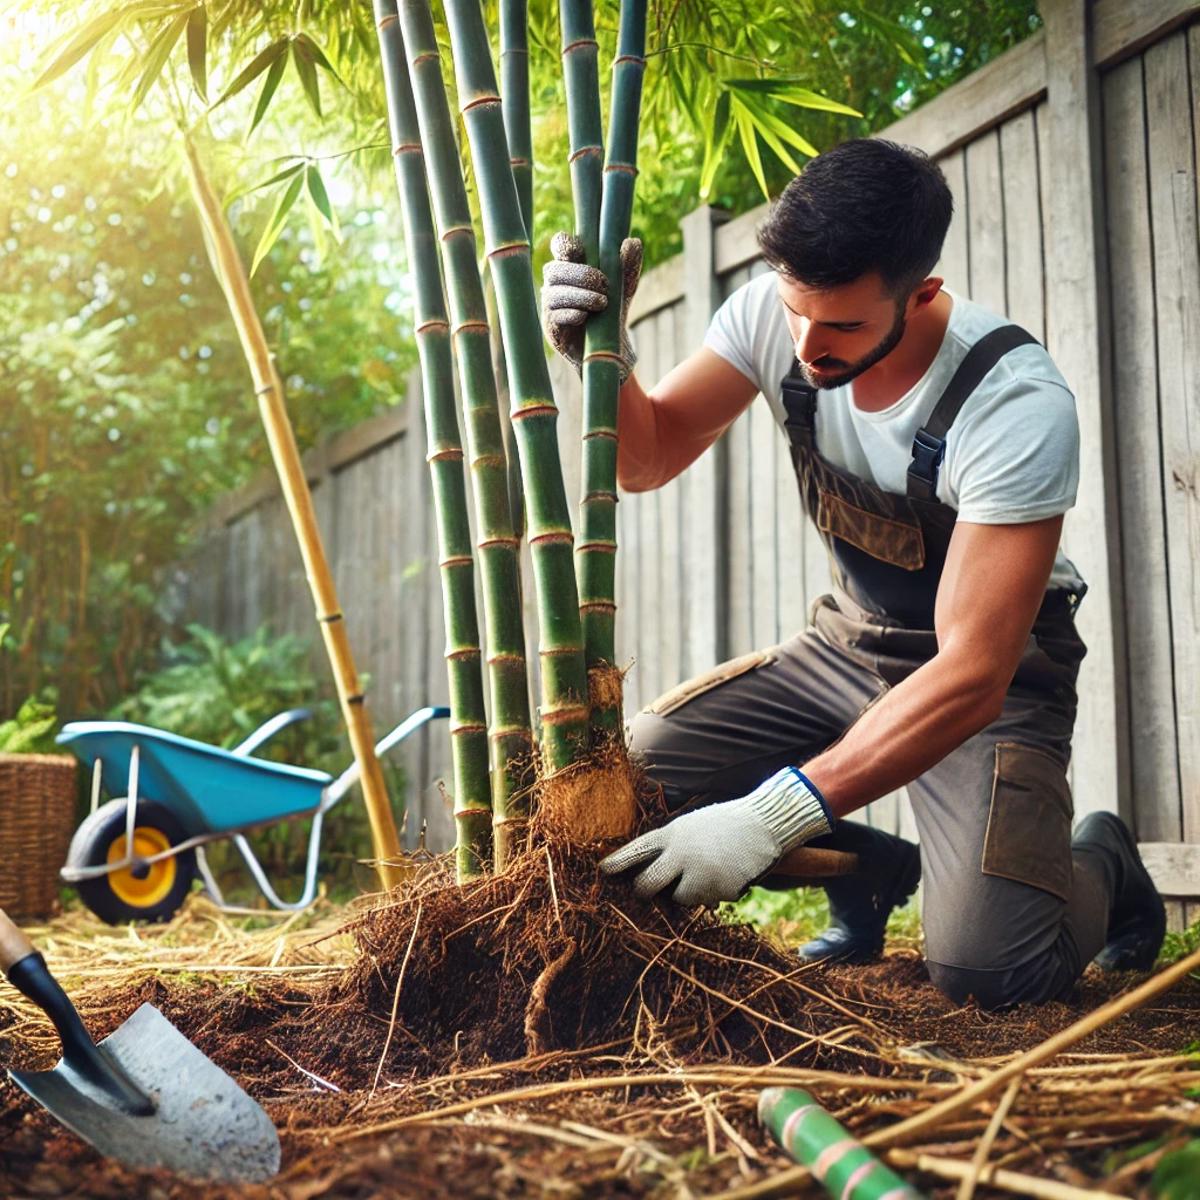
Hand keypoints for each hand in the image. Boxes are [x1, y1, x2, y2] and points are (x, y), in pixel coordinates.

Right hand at [541, 232, 641, 380]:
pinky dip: (571, 313)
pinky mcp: (551, 328)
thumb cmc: (613, 311)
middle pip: (554, 269)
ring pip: (553, 293)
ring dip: (580, 295)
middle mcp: (555, 284)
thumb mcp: (625, 287)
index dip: (566, 244)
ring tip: (603, 303)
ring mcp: (550, 307)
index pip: (559, 245)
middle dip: (581, 275)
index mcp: (570, 266)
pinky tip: (585, 317)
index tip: (581, 252)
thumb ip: (628, 265)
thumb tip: (631, 242)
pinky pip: (554, 316)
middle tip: (605, 286)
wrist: (610, 348)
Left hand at [599, 767, 831, 906]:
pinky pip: (705, 902)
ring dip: (688, 892)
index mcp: (671, 834)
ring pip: (678, 898)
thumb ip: (674, 848)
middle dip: (644, 892)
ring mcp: (697, 873)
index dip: (617, 863)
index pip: (635, 850)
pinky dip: (713, 895)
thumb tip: (655, 878)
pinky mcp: (716, 889)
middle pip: (647, 884)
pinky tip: (727, 876)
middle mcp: (679, 853)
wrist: (764, 823)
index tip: (601, 871)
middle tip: (645, 893)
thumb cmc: (726, 825)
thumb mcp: (692, 827)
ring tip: (709, 871)